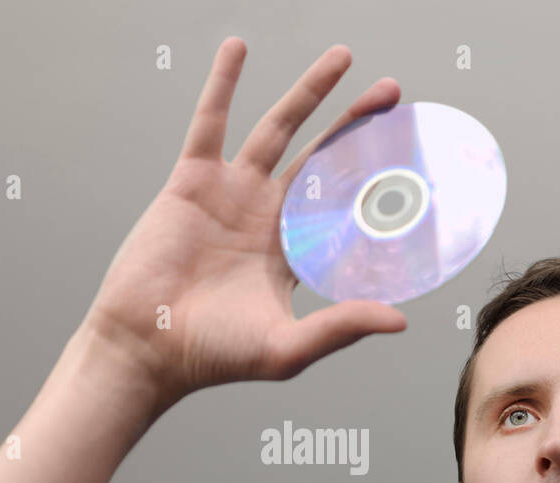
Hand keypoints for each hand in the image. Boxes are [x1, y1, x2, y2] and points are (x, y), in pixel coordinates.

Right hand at [81, 37, 407, 401]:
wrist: (147, 347)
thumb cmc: (212, 356)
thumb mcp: (287, 348)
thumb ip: (341, 327)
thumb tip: (401, 322)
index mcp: (292, 254)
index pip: (345, 206)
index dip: (376, 180)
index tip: (412, 155)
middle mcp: (266, 217)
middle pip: (322, 157)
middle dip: (356, 125)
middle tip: (392, 94)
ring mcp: (230, 194)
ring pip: (278, 129)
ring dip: (308, 91)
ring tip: (342, 58)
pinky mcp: (192, 182)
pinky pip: (210, 122)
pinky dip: (223, 84)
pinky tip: (238, 48)